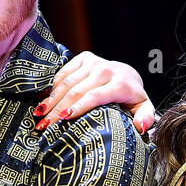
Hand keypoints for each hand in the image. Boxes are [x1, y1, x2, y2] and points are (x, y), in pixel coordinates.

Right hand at [33, 52, 154, 135]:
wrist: (128, 75)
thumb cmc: (132, 99)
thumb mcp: (143, 108)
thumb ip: (146, 117)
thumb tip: (142, 127)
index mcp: (121, 84)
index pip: (94, 96)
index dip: (78, 108)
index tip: (63, 120)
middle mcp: (106, 70)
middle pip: (77, 91)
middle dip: (58, 109)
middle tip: (44, 125)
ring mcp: (94, 62)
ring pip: (67, 82)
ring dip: (51, 99)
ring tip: (39, 116)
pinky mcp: (84, 58)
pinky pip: (64, 72)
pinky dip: (53, 87)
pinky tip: (45, 101)